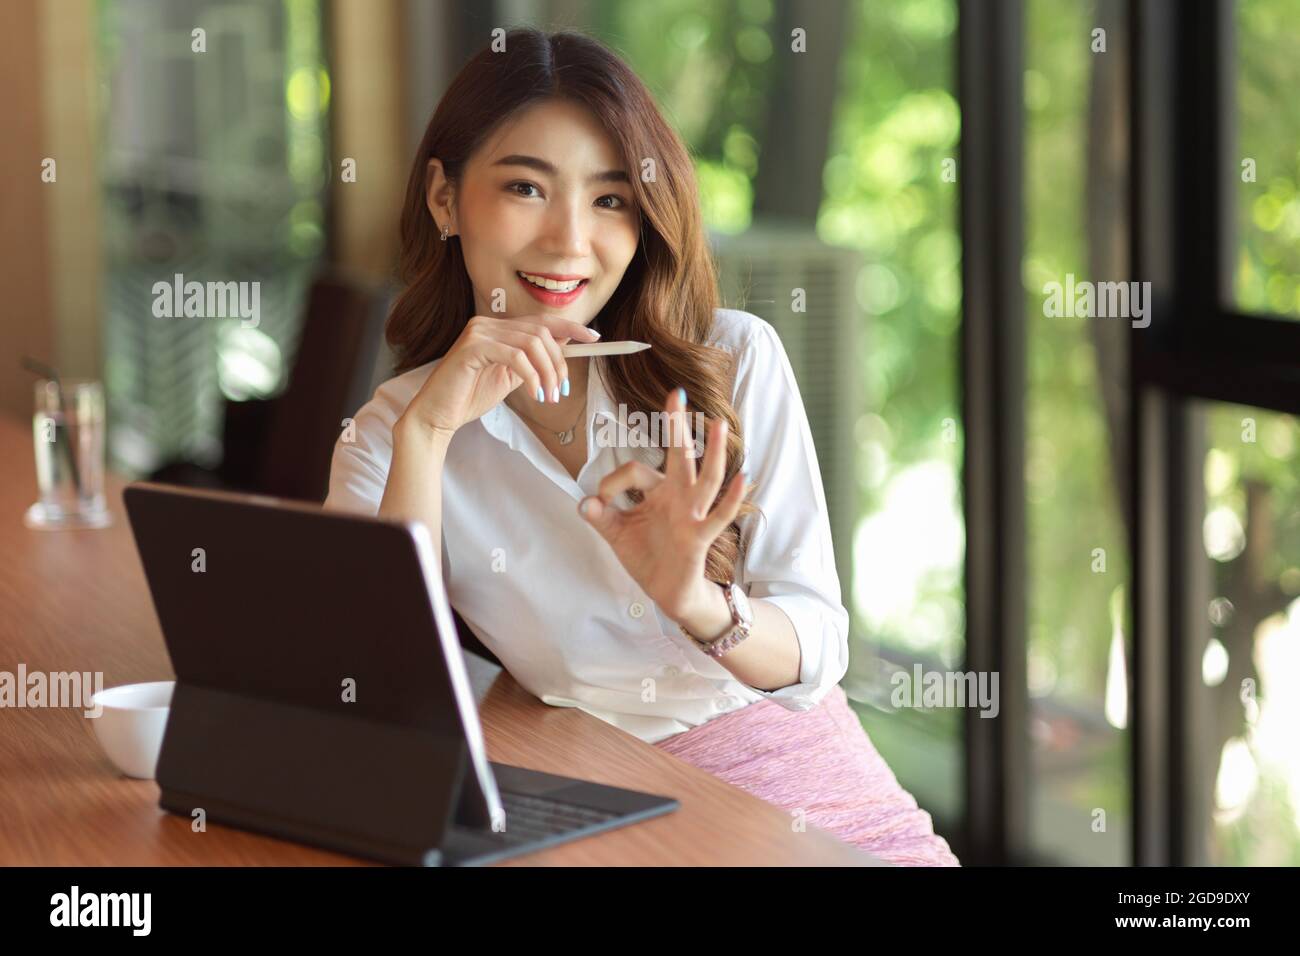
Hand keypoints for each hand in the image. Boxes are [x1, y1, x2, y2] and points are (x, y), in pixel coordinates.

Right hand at [398, 313, 599, 438]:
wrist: (438, 415)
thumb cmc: (470, 397)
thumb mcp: (511, 377)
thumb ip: (533, 360)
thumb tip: (566, 345)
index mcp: (497, 327)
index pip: (542, 321)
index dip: (571, 326)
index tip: (595, 338)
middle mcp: (487, 323)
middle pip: (541, 332)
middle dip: (559, 363)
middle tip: (560, 390)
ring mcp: (478, 333)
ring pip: (532, 343)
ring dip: (548, 373)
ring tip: (547, 397)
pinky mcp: (472, 347)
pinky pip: (515, 356)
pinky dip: (531, 377)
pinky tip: (533, 395)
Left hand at [577, 387, 747, 619]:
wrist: (667, 591)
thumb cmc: (647, 556)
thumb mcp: (617, 534)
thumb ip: (601, 516)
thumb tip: (585, 503)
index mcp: (658, 491)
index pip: (635, 470)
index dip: (612, 481)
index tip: (598, 501)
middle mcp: (678, 496)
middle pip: (680, 455)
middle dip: (677, 425)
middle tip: (677, 393)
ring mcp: (692, 514)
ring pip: (705, 478)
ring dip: (713, 452)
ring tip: (719, 424)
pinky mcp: (700, 536)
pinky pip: (719, 515)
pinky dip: (731, 499)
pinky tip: (743, 478)